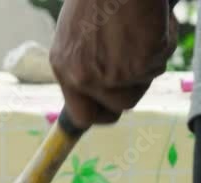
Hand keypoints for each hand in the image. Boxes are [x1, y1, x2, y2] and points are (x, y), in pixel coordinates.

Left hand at [50, 0, 177, 126]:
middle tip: (140, 62)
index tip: (111, 111)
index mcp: (65, 69)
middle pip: (121, 105)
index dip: (102, 114)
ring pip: (144, 83)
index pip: (82, 115)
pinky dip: (163, 41)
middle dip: (135, 86)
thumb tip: (98, 88)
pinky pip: (161, 61)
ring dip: (149, 61)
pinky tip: (150, 20)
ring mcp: (112, 75)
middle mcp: (84, 78)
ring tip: (139, 31)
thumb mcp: (76, 35)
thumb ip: (83, 63)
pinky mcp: (139, 65)